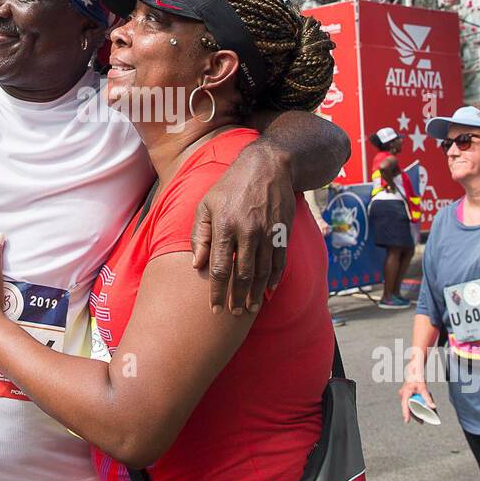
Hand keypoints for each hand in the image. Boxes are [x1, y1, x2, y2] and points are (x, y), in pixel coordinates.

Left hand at [191, 144, 293, 315]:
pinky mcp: (283, 232)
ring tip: (250, 308)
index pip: (219, 268)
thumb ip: (199, 235)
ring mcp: (268, 233)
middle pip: (242, 276)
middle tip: (233, 314)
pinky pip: (279, 262)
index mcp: (225, 226)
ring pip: (262, 272)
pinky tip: (269, 291)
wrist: (269, 166)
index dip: (216, 292)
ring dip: (256, 294)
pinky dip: (274, 279)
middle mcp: (248, 232)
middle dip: (237, 298)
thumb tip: (196, 264)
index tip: (213, 309)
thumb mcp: (206, 204)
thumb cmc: (231, 186)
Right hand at [398, 379, 433, 424]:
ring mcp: (403, 394)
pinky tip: (420, 410)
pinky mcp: (406, 394)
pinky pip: (409, 402)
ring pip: (408, 405)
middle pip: (407, 407)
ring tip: (422, 418)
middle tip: (421, 422)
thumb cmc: (418, 378)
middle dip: (414, 415)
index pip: (405, 405)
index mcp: (405, 393)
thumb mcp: (424, 388)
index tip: (406, 421)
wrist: (414, 370)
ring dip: (415, 411)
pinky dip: (415, 406)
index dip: (406, 414)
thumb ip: (428, 398)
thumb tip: (433, 407)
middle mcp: (402, 394)